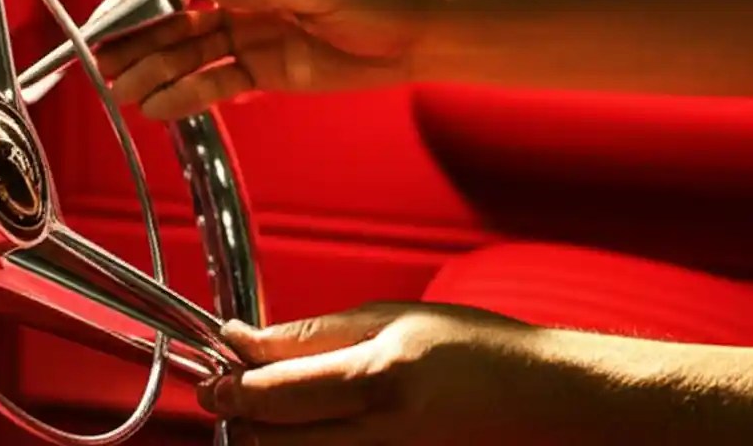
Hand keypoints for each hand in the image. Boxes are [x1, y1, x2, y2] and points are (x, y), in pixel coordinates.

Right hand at [96, 0, 443, 119]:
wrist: (422, 36)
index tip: (123, 1)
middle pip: (179, 12)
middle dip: (141, 35)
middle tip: (102, 56)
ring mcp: (251, 29)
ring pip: (191, 50)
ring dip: (155, 68)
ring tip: (119, 90)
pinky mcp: (263, 67)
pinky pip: (217, 80)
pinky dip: (188, 94)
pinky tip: (158, 107)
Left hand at [199, 302, 588, 444]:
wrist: (536, 398)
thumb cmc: (475, 350)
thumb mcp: (389, 319)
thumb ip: (311, 335)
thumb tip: (246, 339)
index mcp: (380, 380)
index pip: (276, 394)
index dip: (231, 382)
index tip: (216, 366)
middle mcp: (381, 434)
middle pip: (271, 438)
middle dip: (238, 410)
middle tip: (226, 383)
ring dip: (264, 430)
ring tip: (266, 400)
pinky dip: (298, 443)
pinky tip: (304, 421)